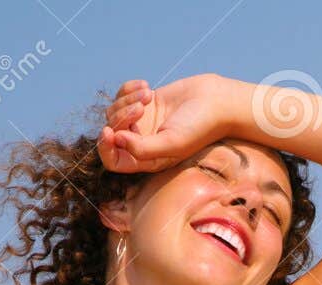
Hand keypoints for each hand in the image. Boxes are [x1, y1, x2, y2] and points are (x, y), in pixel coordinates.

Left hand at [98, 74, 236, 173]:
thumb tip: (116, 139)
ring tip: (148, 94)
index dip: (106, 148)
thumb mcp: (173, 143)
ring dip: (127, 99)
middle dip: (121, 116)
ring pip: (114, 111)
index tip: (109, 131)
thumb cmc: (199, 127)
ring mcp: (141, 122)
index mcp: (147, 160)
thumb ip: (143, 149)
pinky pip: (121, 94)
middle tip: (142, 106)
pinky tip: (147, 86)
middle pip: (112, 132)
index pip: (114, 161)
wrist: (216, 101)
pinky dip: (129, 88)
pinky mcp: (143, 102)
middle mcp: (141, 143)